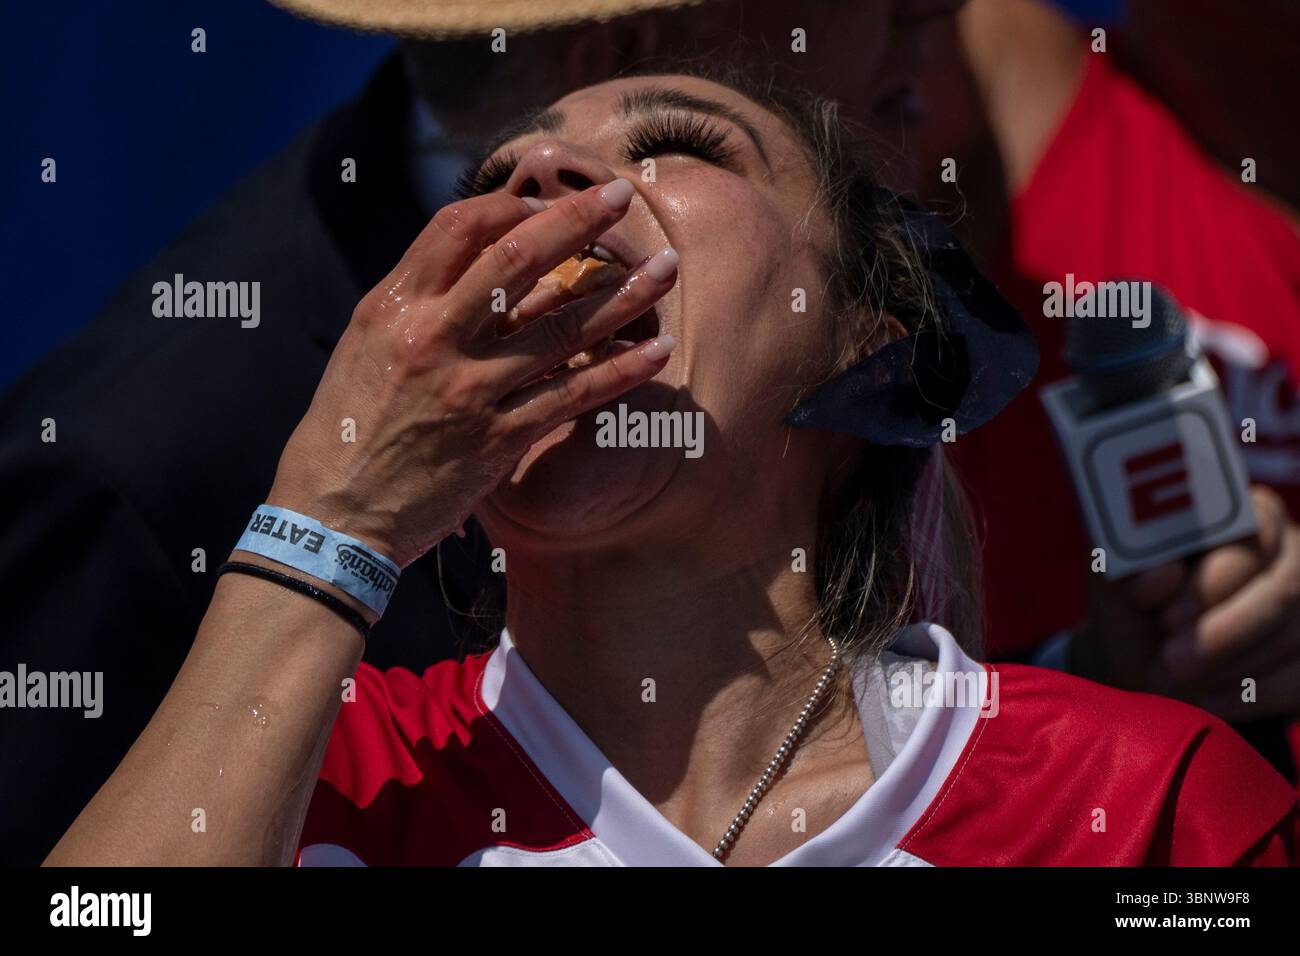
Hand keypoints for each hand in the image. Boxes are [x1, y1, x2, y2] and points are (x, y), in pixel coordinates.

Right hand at [266, 179, 677, 566]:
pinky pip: (571, 397)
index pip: (460, 228)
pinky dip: (619, 373)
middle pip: (517, 259)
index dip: (512, 205)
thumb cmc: (346, 429)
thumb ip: (420, 303)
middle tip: (621, 196)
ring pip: (560, 329)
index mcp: (395, 307)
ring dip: (621, 295)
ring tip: (667, 268)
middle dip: (577, 221)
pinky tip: (656, 353)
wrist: (332, 515)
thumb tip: (481, 263)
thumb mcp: (367, 346)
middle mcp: (432, 338)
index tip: (547, 202)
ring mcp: (468, 389)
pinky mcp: (496, 439)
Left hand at [1073, 486, 1299, 720]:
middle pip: (1286, 586)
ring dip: (1232, 667)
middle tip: (1173, 662)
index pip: (1256, 530)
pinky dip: (1251, 695)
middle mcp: (1289, 550)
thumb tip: (1161, 575)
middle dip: (1226, 631)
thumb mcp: (1114, 585)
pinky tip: (1209, 701)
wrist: (1150, 660)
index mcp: (1239, 515)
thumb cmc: (1134, 608)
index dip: (1217, 578)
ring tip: (1179, 682)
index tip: (1168, 617)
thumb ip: (1125, 572)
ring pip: (1296, 635)